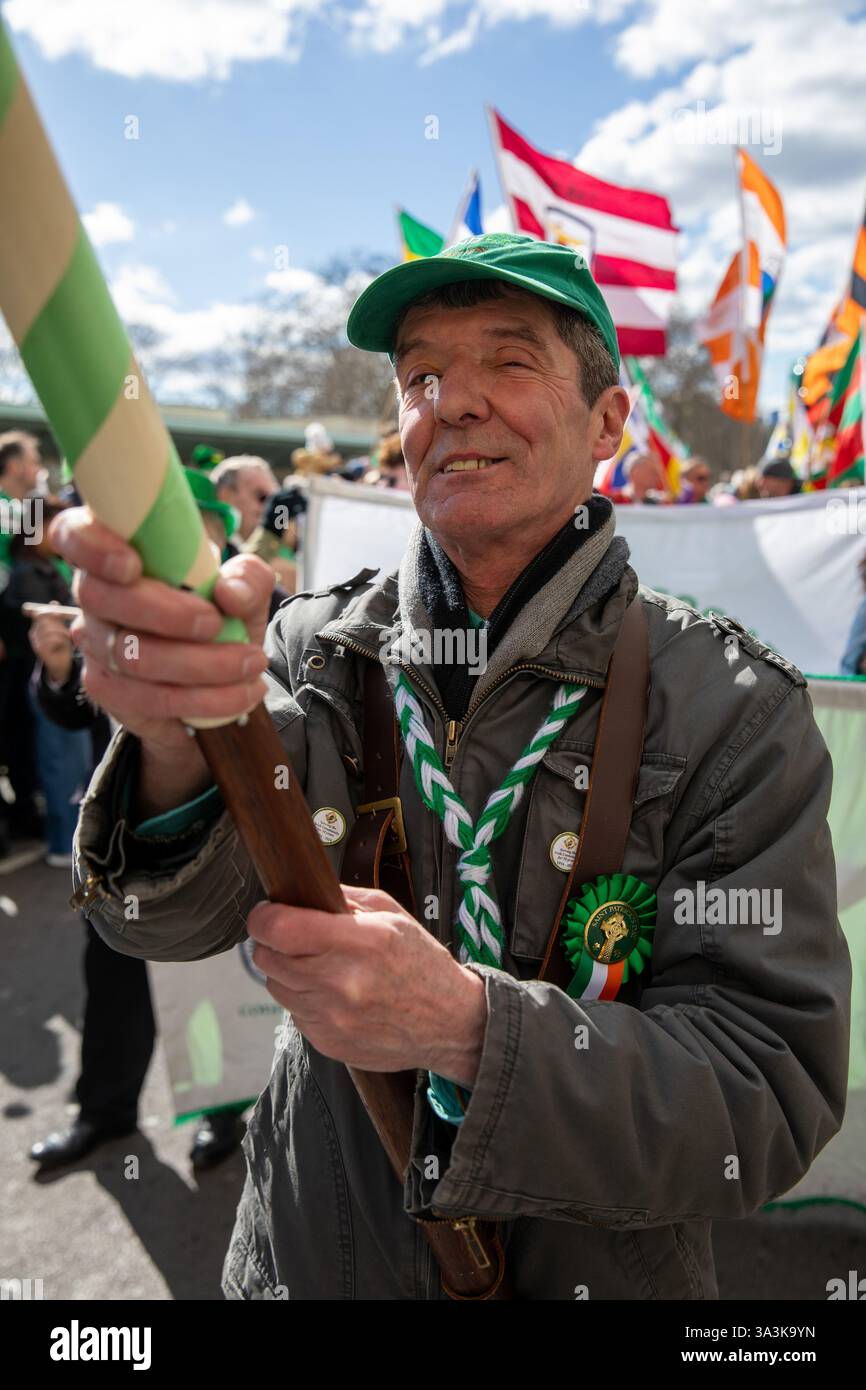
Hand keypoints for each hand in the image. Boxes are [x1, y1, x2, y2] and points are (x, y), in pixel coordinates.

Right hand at [29, 609, 73, 683]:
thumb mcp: (59, 629)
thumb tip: (54, 602)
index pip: (38, 612)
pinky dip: (61, 640)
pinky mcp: (40, 649)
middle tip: (66, 619)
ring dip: (62, 631)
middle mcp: (33, 633)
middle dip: (57, 618)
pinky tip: (65, 644)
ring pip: (50, 629)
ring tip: (68, 637)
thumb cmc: (62, 644)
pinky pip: (52, 639)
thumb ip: (57, 617)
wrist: (60, 664)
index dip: (48, 609)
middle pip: (44, 618)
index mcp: (37, 626)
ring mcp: (35, 641)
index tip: (56, 606)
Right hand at [48, 505, 274, 808]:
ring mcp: (96, 646)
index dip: (93, 547)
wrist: (223, 671)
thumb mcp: (246, 587)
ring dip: (203, 665)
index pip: (74, 534)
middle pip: (103, 599)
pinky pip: (149, 700)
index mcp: (116, 552)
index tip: (132, 566)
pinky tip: (240, 694)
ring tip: (252, 664)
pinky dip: (205, 700)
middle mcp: (93, 596)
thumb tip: (229, 594)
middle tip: (218, 623)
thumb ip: (246, 579)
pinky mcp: (109, 691)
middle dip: (167, 614)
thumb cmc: (221, 611)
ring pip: (133, 658)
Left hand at [248, 885, 487, 1083]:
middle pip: (267, 957)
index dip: (264, 917)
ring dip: (287, 972)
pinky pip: (293, 1013)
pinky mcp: (327, 1043)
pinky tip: (333, 995)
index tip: (267, 912)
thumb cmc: (422, 964)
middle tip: (293, 937)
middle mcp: (341, 982)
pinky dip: (305, 1000)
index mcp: (360, 942)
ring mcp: (332, 1017)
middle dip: (272, 942)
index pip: (280, 929)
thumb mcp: (393, 916)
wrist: (451, 1023)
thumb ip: (344, 900)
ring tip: (320, 967)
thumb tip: (302, 890)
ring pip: (275, 986)